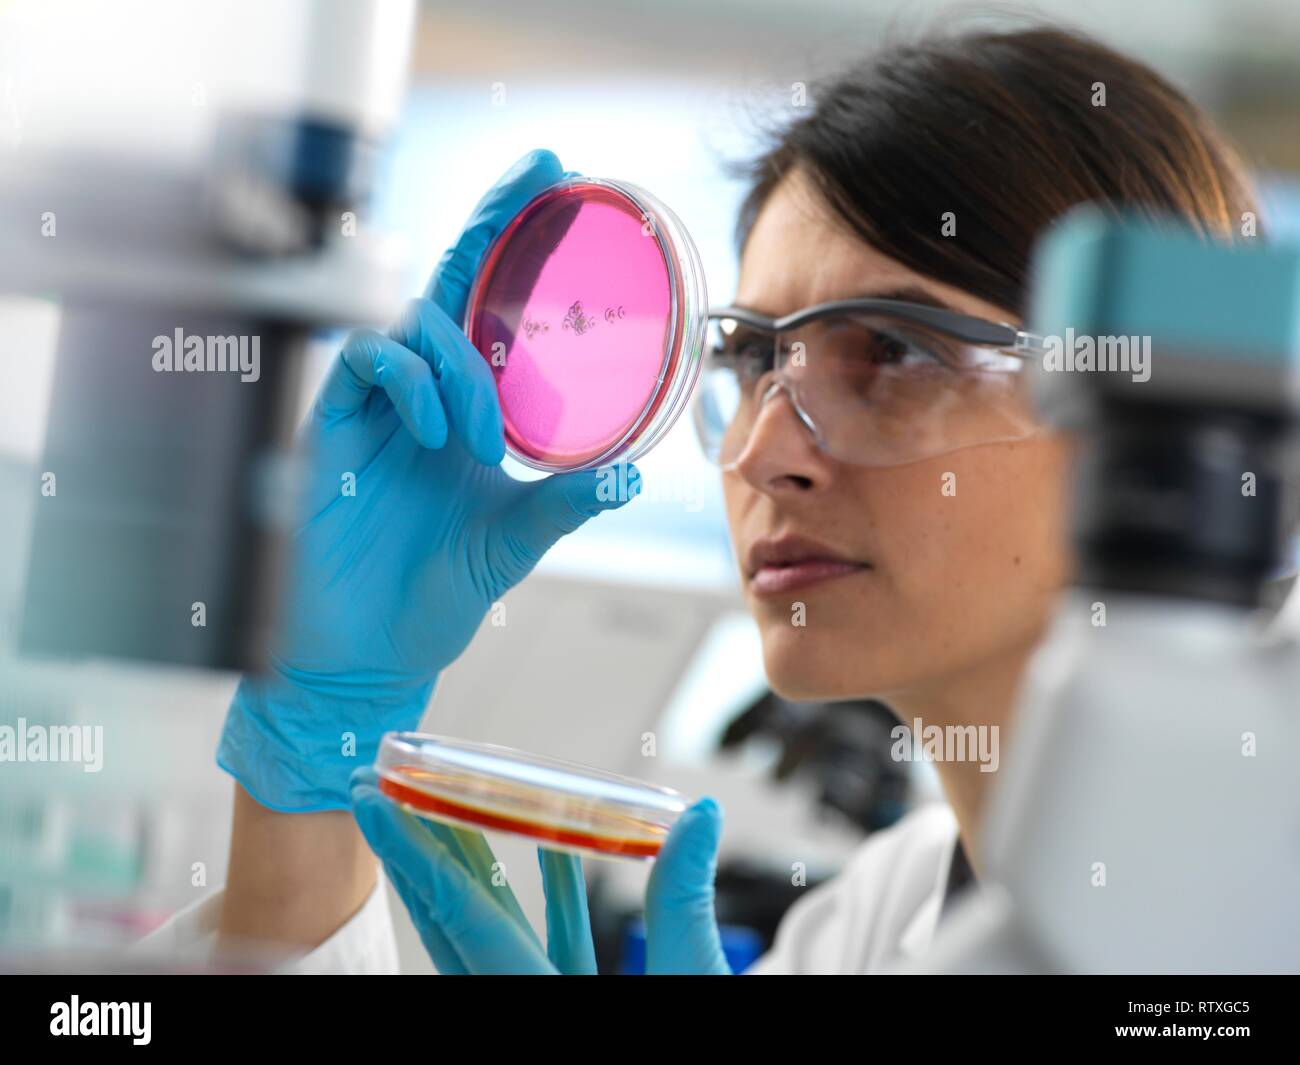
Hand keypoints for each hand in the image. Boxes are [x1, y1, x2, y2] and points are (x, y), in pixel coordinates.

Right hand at [217, 150, 638, 811]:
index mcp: (469, 415)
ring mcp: (378, 409)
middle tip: (536, 175)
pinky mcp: (332, 427)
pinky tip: (436, 432)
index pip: (491, 314)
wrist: (363, 657)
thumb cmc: (431, 599)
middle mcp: (425, 399)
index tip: (555, 183)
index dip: (515, 245)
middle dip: (491, 224)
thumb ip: (561, 505)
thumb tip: (626, 477)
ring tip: (483, 435)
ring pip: (412, 325)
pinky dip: (408, 380)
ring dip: (460, 363)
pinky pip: (365, 361)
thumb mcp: (512, 544)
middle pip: (452, 287)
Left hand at [349, 767, 731, 974]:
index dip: (411, 851)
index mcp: (533, 1000)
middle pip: (451, 918)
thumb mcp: (686, 981)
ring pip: (490, 929)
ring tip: (454, 804)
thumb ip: (682, 901)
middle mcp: (519, 1003)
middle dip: (416, 850)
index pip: (458, 913)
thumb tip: (701, 817)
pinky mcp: (574, 1004)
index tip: (372, 802)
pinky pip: (544, 944)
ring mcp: (542, 1006)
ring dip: (474, 864)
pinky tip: (557, 848)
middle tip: (383, 791)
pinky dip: (546, 895)